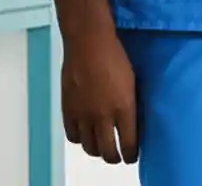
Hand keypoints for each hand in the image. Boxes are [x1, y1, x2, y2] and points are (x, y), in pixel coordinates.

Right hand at [61, 31, 138, 164]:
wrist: (89, 44)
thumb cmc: (116, 57)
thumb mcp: (133, 82)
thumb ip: (131, 105)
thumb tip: (132, 121)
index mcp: (124, 108)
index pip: (129, 144)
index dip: (131, 155)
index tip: (133, 156)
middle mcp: (103, 116)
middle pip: (108, 151)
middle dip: (115, 158)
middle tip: (118, 156)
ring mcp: (84, 115)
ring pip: (89, 147)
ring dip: (97, 150)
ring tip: (102, 146)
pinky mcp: (68, 110)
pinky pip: (73, 136)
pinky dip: (80, 139)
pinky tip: (85, 134)